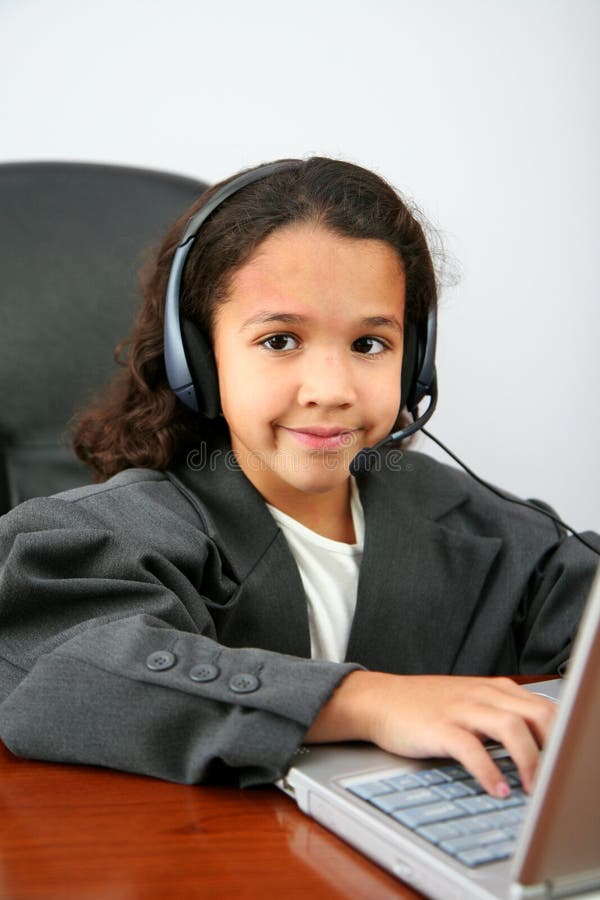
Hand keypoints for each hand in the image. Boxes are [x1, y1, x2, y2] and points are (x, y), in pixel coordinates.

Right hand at [305, 672, 555, 797]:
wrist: (378, 699)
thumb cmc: (426, 707)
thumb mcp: (471, 703)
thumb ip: (503, 716)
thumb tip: (541, 748)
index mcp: (495, 689)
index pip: (545, 708)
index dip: (564, 736)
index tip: (569, 762)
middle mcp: (482, 694)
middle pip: (537, 714)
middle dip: (555, 749)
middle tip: (556, 781)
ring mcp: (460, 708)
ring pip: (510, 728)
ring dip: (529, 761)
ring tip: (534, 791)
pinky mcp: (438, 727)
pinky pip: (471, 749)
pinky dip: (488, 772)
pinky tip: (497, 789)